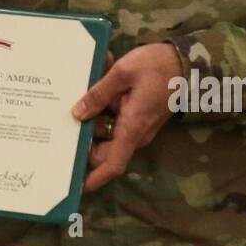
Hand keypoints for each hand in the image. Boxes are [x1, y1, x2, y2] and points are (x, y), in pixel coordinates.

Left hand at [73, 43, 179, 191]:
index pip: (113, 164)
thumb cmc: (158, 66)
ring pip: (106, 127)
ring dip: (93, 109)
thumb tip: (77, 113)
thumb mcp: (123, 73)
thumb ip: (98, 94)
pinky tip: (99, 72)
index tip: (76, 185)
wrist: (185, 59)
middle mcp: (135, 131)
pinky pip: (115, 113)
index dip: (94, 178)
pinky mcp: (137, 112)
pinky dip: (105, 100)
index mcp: (132, 127)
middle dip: (83, 138)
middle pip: (103, 146)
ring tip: (81, 83)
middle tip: (60, 123)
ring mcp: (137, 123)